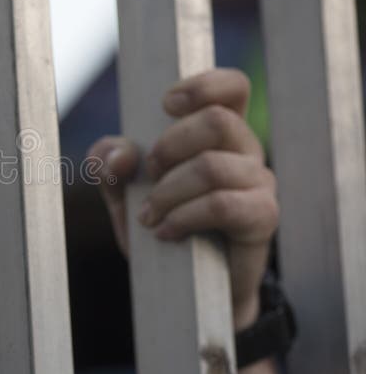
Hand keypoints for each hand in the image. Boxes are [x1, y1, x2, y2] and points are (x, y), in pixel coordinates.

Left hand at [87, 69, 277, 328]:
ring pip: (211, 166)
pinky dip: (184, 217)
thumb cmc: (160, 224)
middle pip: (218, 120)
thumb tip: (119, 154)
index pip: (233, 86)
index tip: (166, 105)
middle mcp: (245, 151)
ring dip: (167, 193)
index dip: (202, 85)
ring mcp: (259, 183)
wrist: (186, 287)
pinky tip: (166, 232)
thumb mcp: (124, 193)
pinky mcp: (262, 217)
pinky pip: (222, 205)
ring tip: (148, 217)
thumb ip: (110, 166)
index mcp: (218, 133)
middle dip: (169, 146)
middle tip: (149, 174)